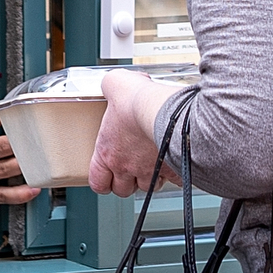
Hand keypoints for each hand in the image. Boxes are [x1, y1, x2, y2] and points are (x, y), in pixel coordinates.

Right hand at [0, 110, 39, 219]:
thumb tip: (9, 116)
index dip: (11, 116)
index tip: (31, 114)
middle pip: (1, 145)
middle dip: (24, 143)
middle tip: (44, 140)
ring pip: (4, 169)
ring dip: (27, 166)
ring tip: (44, 163)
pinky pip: (2, 195)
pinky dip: (21, 193)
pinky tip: (33, 189)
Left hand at [85, 69, 166, 195]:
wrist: (162, 107)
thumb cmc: (136, 100)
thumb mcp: (114, 85)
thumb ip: (110, 87)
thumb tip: (111, 84)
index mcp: (108, 152)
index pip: (98, 182)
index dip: (103, 180)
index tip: (108, 175)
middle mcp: (127, 166)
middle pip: (123, 189)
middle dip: (128, 181)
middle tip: (132, 168)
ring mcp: (149, 170)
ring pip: (148, 187)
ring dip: (150, 178)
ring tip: (153, 164)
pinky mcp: (172, 168)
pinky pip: (173, 181)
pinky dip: (174, 174)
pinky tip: (174, 163)